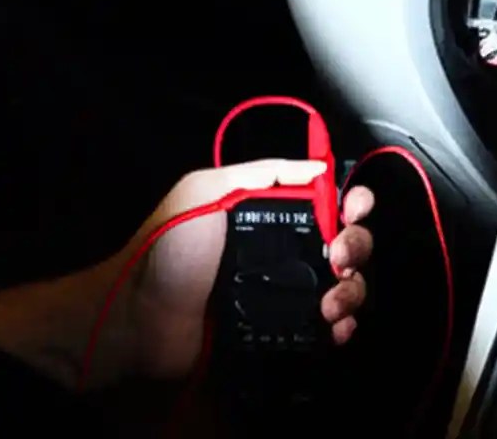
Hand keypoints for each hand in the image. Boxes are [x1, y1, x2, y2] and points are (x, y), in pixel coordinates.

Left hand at [125, 159, 374, 378]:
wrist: (140, 316)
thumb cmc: (167, 248)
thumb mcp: (205, 190)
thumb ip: (261, 172)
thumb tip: (318, 168)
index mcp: (273, 215)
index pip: (329, 202)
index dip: (352, 202)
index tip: (353, 209)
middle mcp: (287, 251)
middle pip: (348, 242)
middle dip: (356, 246)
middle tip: (336, 257)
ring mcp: (288, 292)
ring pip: (346, 285)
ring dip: (351, 290)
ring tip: (330, 304)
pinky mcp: (284, 329)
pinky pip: (329, 326)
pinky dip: (342, 327)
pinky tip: (335, 327)